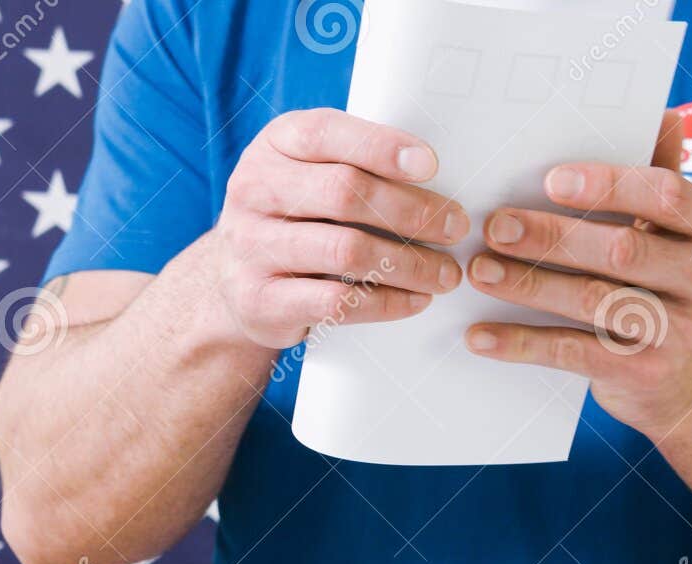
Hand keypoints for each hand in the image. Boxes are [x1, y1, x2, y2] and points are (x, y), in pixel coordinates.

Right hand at [205, 108, 469, 349]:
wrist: (236, 281)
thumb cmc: (298, 215)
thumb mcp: (312, 172)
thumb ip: (357, 161)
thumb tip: (432, 170)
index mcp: (275, 144)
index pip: (327, 134)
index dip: (382, 147)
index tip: (431, 165)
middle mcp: (255, 189)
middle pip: (344, 192)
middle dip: (411, 211)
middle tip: (455, 228)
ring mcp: (252, 246)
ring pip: (345, 250)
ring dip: (408, 263)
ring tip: (445, 273)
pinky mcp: (260, 299)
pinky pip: (335, 301)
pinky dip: (386, 302)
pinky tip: (415, 299)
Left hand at [462, 144, 691, 438]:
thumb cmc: (672, 290)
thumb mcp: (682, 236)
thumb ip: (664, 179)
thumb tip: (663, 115)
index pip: (664, 195)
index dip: (608, 184)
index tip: (552, 179)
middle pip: (622, 251)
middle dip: (553, 237)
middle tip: (496, 225)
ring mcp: (677, 333)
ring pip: (593, 302)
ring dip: (529, 285)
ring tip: (480, 270)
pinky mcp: (641, 375)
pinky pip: (573, 354)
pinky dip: (521, 343)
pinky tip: (480, 335)